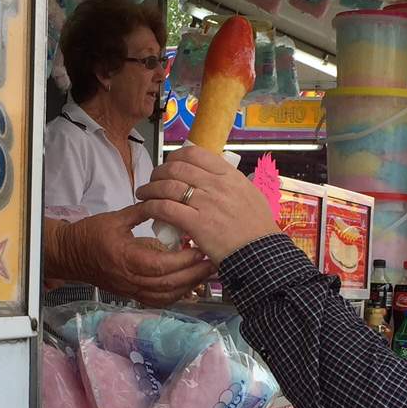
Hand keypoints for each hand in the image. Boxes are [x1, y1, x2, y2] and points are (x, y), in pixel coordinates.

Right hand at [45, 205, 212, 305]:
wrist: (70, 255)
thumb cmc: (90, 234)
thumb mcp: (116, 218)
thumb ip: (144, 211)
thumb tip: (167, 200)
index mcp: (125, 258)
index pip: (160, 265)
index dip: (183, 260)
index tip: (200, 248)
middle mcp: (129, 279)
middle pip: (168, 284)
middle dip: (193, 274)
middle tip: (212, 262)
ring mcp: (130, 290)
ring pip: (165, 296)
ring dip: (188, 286)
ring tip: (205, 273)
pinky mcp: (132, 294)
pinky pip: (158, 301)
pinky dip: (176, 295)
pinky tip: (189, 285)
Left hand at [137, 145, 278, 263]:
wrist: (262, 253)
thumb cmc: (257, 229)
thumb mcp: (249, 196)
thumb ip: (231, 184)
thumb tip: (213, 177)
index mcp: (230, 176)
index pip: (195, 154)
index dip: (175, 157)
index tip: (169, 165)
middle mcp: (217, 185)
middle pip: (177, 168)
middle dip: (159, 173)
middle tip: (153, 181)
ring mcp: (207, 203)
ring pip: (168, 186)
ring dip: (150, 189)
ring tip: (144, 195)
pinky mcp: (197, 223)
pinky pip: (166, 208)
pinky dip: (152, 206)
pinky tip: (147, 209)